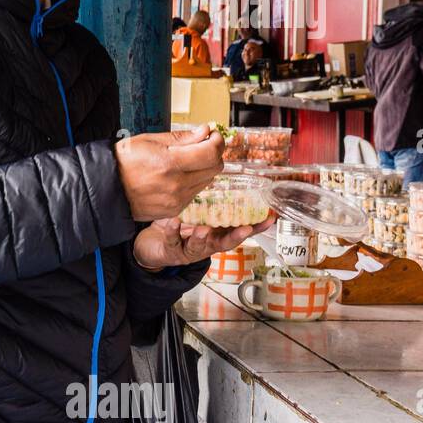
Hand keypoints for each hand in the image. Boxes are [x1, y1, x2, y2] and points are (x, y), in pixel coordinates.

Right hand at [114, 124, 224, 220]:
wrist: (106, 188)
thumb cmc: (124, 161)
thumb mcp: (149, 140)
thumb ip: (182, 138)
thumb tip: (205, 131)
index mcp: (169, 163)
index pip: (211, 152)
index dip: (217, 140)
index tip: (212, 134)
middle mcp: (176, 184)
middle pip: (215, 167)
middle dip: (213, 154)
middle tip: (202, 146)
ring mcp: (176, 200)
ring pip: (207, 181)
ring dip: (203, 169)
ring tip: (185, 162)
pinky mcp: (174, 210)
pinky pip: (195, 193)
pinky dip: (192, 182)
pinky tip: (176, 176)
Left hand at [132, 213, 276, 270]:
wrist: (152, 244)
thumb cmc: (178, 224)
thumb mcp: (196, 211)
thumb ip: (209, 200)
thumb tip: (220, 172)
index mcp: (215, 232)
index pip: (239, 229)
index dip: (255, 227)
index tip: (270, 219)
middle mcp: (206, 243)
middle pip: (224, 242)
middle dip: (236, 237)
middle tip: (245, 230)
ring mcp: (189, 249)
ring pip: (199, 246)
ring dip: (202, 238)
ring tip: (203, 229)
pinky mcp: (171, 250)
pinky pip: (172, 240)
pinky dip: (173, 231)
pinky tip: (173, 221)